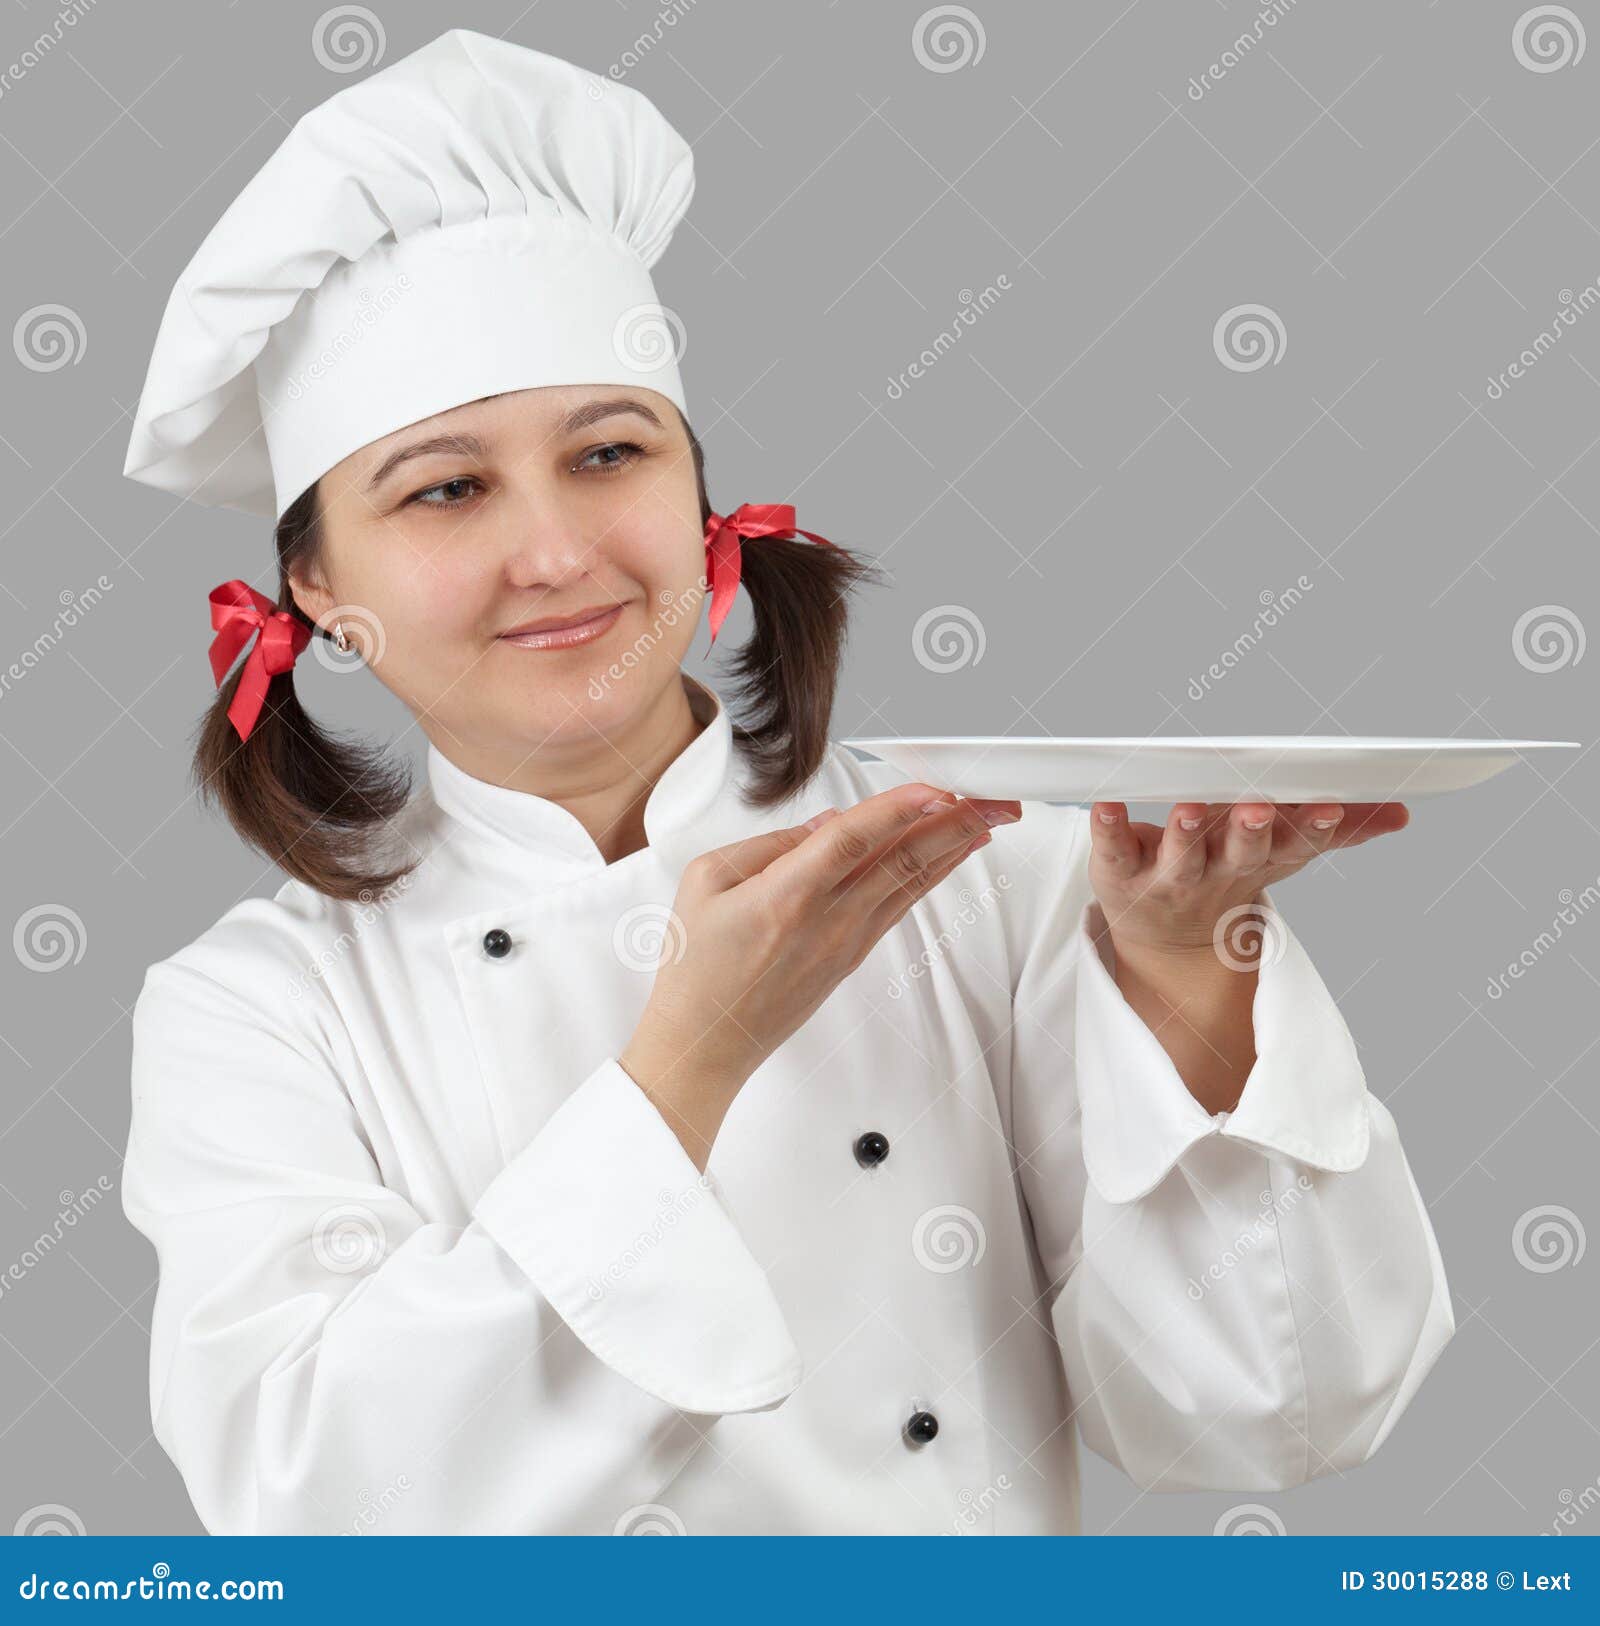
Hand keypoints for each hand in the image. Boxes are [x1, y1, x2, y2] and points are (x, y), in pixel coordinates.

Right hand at [620, 782, 1021, 1165]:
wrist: (705, 1044)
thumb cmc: (695, 967)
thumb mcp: (706, 882)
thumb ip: (768, 845)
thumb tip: (826, 826)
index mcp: (786, 895)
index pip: (853, 839)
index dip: (898, 809)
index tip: (936, 787)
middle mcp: (827, 920)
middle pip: (902, 860)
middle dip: (954, 824)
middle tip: (995, 799)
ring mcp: (846, 942)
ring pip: (910, 883)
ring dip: (953, 847)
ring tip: (990, 818)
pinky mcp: (851, 957)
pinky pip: (898, 906)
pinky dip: (929, 876)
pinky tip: (950, 857)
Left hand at [1087, 800, 1408, 959]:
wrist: (1165, 938)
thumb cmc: (1225, 875)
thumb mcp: (1282, 855)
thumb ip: (1335, 830)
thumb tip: (1400, 812)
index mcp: (1261, 861)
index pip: (1294, 845)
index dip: (1313, 828)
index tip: (1328, 805)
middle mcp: (1217, 872)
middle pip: (1239, 851)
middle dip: (1251, 831)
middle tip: (1259, 808)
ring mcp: (1167, 877)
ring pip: (1180, 856)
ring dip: (1186, 831)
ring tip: (1190, 808)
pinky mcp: (1120, 873)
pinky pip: (1112, 848)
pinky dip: (1108, 827)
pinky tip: (1104, 804)